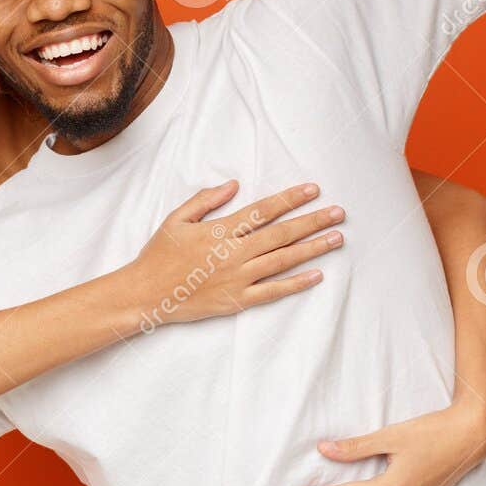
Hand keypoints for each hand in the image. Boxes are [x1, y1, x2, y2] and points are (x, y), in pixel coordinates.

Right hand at [127, 180, 344, 328]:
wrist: (146, 294)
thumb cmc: (159, 255)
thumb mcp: (176, 219)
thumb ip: (206, 200)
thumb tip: (234, 185)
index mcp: (221, 230)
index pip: (264, 210)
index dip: (290, 199)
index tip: (313, 190)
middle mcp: (235, 253)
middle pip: (282, 233)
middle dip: (313, 221)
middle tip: (339, 213)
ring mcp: (238, 278)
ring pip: (283, 260)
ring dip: (312, 248)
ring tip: (336, 239)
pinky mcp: (238, 300)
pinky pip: (273, 291)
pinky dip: (296, 283)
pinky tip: (316, 275)